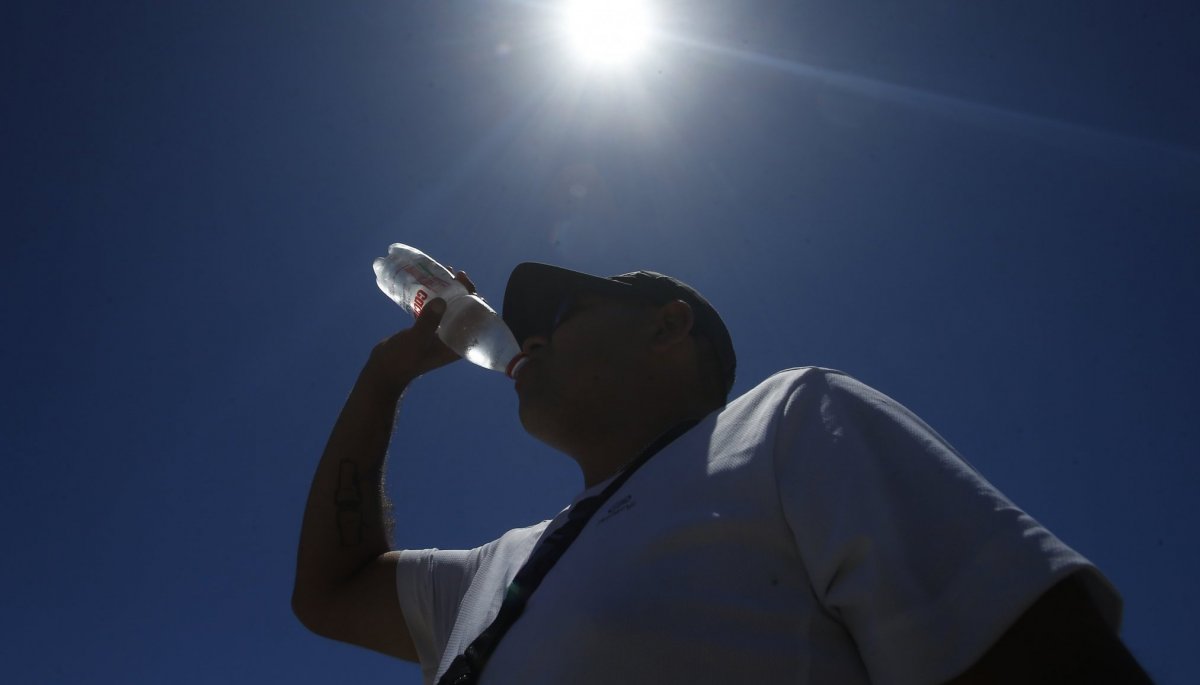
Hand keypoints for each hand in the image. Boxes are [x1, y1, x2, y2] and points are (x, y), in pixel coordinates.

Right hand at [363, 271, 477, 394]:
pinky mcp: (426, 329)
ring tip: (444, 272)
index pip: (474, 318)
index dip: (474, 298)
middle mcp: (451, 338)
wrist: (384, 369)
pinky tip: (427, 282)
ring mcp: (439, 334)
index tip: (465, 281)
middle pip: (464, 309)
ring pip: (449, 307)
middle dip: (462, 290)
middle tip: (455, 272)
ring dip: (448, 291)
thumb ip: (427, 323)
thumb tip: (442, 301)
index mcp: (457, 345)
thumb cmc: (401, 360)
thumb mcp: (416, 340)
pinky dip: (433, 296)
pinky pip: (435, 309)